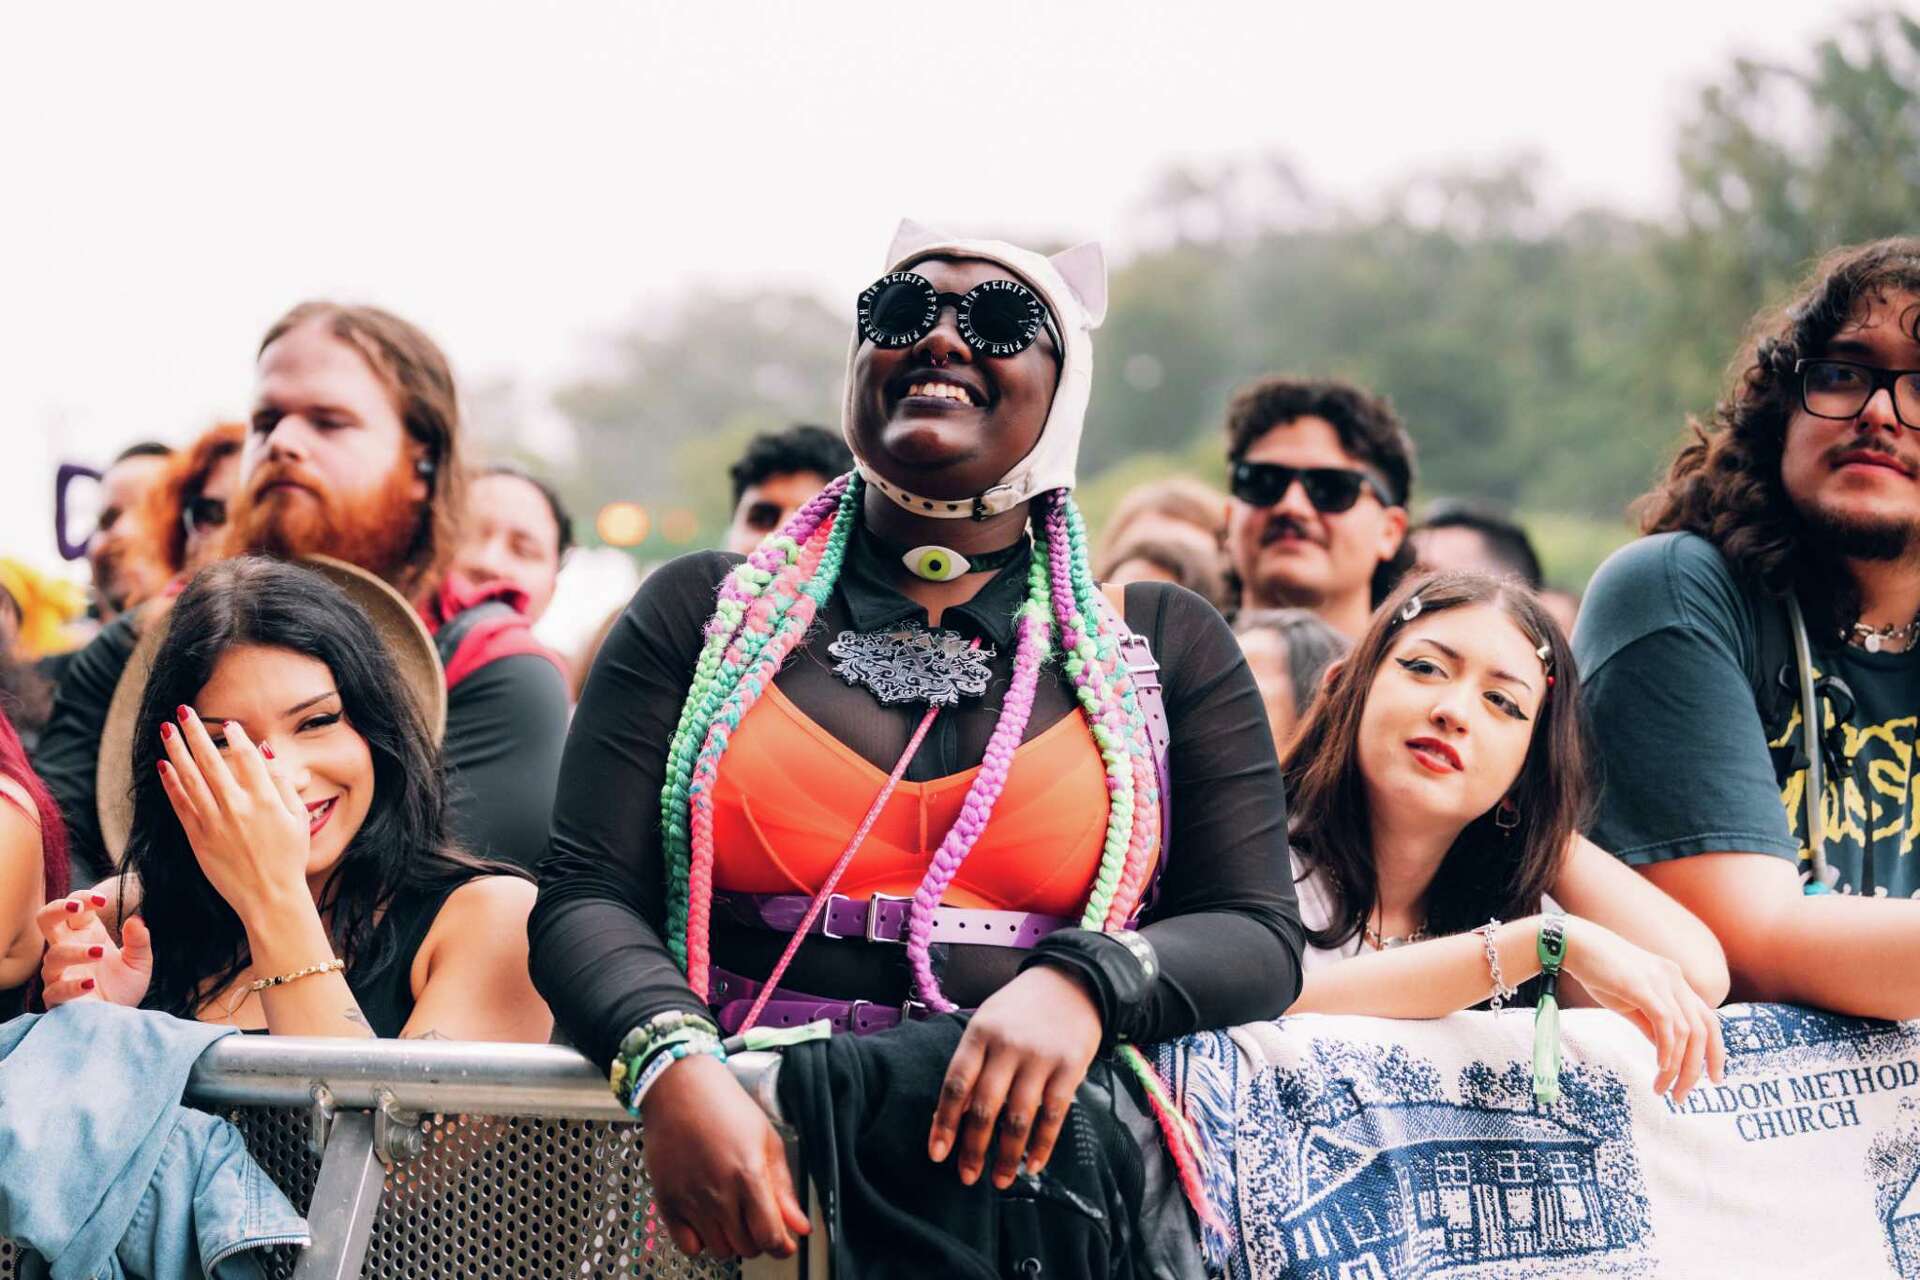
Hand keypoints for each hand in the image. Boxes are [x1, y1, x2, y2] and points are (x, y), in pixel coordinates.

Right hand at [36, 892, 151, 1006]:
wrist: (118, 1020)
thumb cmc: (124, 987)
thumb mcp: (139, 962)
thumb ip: (139, 941)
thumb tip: (136, 919)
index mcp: (86, 934)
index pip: (75, 907)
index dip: (84, 898)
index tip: (103, 900)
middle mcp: (68, 949)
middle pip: (46, 920)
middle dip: (57, 908)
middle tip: (77, 907)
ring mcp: (59, 973)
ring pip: (53, 955)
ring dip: (76, 952)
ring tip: (100, 952)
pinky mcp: (56, 997)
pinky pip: (55, 988)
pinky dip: (72, 985)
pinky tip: (90, 983)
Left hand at [159, 707, 309, 921]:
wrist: (270, 897)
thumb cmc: (288, 858)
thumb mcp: (298, 818)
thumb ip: (281, 784)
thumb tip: (266, 754)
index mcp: (264, 799)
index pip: (245, 757)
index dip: (234, 737)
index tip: (226, 723)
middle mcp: (237, 806)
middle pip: (210, 760)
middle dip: (195, 732)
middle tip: (183, 711)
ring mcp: (214, 822)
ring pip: (190, 778)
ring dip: (176, 750)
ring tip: (167, 730)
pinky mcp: (198, 838)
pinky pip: (181, 804)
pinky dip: (171, 783)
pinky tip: (163, 766)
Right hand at [638, 1052, 808, 1258]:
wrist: (679, 1087)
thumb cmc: (724, 1105)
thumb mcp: (767, 1139)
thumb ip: (783, 1188)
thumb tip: (799, 1226)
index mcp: (748, 1174)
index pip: (770, 1236)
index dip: (782, 1245)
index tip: (785, 1242)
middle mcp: (718, 1192)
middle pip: (746, 1247)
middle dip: (759, 1239)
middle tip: (759, 1219)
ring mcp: (690, 1199)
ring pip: (720, 1250)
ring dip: (732, 1240)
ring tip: (734, 1216)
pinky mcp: (667, 1200)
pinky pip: (688, 1246)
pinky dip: (701, 1241)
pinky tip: (708, 1220)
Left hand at [928, 964, 1102, 1189]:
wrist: (1074, 980)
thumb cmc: (1022, 1007)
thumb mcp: (988, 1020)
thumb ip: (972, 1061)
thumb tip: (952, 1114)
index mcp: (980, 1033)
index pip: (956, 1084)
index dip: (944, 1122)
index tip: (937, 1154)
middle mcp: (1008, 1045)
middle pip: (984, 1107)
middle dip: (973, 1148)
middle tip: (966, 1177)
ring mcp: (1040, 1057)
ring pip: (1018, 1117)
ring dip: (1007, 1155)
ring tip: (1000, 1180)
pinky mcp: (1070, 1067)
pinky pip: (1053, 1115)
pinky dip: (1042, 1145)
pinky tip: (1032, 1165)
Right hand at [1559, 916, 1725, 1101]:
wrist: (1574, 945)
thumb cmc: (1599, 973)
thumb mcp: (1630, 1002)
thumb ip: (1650, 1024)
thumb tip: (1667, 1053)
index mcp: (1676, 981)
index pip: (1709, 1020)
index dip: (1716, 1052)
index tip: (1713, 1079)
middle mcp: (1676, 978)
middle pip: (1704, 1030)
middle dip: (1698, 1067)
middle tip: (1683, 1095)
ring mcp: (1662, 980)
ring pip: (1686, 1031)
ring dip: (1678, 1066)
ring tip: (1663, 1089)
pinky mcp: (1643, 986)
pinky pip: (1666, 1023)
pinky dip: (1667, 1049)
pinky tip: (1660, 1067)